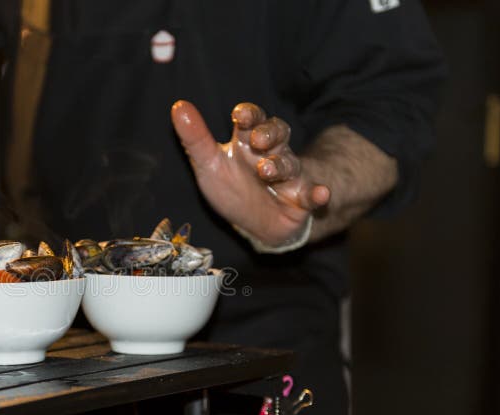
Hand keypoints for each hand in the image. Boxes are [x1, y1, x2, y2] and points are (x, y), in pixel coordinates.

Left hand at [171, 100, 329, 250]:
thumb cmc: (233, 187)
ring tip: (265, 170)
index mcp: (247, 142)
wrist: (256, 224)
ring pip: (290, 163)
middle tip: (256, 139)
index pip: (252, 119)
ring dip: (280, 164)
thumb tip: (178, 105)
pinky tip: (322, 194)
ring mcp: (289, 176)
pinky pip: (313, 194)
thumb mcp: (208, 164)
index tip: (238, 115)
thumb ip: (195, 138)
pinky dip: (318, 193)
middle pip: (278, 133)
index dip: (249, 115)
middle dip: (269, 133)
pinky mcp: (302, 199)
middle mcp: (271, 153)